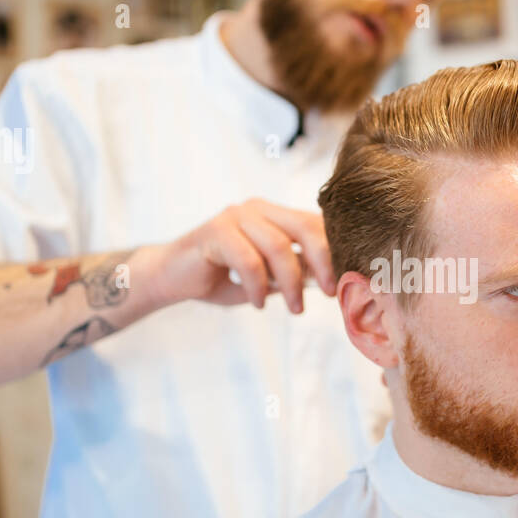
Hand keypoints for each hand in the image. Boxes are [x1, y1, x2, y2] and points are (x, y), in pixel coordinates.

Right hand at [154, 199, 336, 312]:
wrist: (170, 277)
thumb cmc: (221, 277)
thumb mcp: (265, 277)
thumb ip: (293, 274)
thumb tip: (332, 284)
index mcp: (274, 214)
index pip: (315, 223)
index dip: (335, 250)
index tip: (347, 280)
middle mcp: (258, 209)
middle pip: (305, 228)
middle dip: (323, 262)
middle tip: (332, 293)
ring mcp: (236, 216)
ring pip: (279, 246)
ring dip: (291, 282)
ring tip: (295, 308)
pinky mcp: (215, 231)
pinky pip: (248, 260)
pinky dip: (259, 286)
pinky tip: (258, 303)